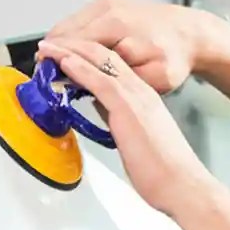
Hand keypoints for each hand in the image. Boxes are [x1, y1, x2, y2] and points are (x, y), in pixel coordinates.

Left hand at [37, 36, 216, 216]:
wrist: (183, 185)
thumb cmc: (163, 170)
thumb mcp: (136, 136)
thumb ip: (118, 117)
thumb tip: (99, 108)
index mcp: (144, 97)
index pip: (112, 65)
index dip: (86, 56)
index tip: (64, 54)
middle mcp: (140, 91)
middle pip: (103, 56)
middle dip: (74, 47)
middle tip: (49, 45)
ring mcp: (135, 97)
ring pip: (98, 61)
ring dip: (69, 51)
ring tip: (47, 47)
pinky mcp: (127, 107)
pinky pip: (99, 80)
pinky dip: (78, 68)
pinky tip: (63, 61)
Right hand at [44, 0, 220, 94]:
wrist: (191, 33)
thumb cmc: (175, 57)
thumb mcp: (151, 77)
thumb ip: (116, 78)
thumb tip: (83, 79)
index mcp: (114, 26)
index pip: (69, 45)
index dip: (53, 64)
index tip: (45, 82)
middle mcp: (105, 9)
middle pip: (61, 33)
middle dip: (52, 56)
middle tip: (48, 80)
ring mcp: (104, 4)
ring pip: (65, 27)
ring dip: (60, 47)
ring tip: (60, 71)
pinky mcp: (105, 5)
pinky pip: (76, 23)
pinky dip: (71, 39)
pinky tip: (75, 58)